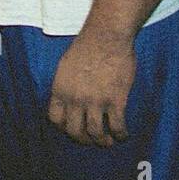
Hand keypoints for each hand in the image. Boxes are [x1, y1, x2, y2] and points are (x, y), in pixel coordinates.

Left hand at [48, 27, 134, 146]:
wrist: (106, 38)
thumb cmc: (86, 47)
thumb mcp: (64, 67)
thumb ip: (65, 85)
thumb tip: (68, 99)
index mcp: (60, 90)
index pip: (55, 119)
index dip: (63, 128)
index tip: (71, 130)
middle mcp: (75, 99)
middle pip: (74, 131)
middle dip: (83, 140)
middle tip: (91, 141)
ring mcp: (95, 101)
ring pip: (96, 133)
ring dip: (102, 141)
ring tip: (108, 141)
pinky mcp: (115, 100)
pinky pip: (117, 126)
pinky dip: (120, 134)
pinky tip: (123, 135)